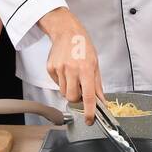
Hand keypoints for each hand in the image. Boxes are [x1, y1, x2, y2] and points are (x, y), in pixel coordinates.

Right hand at [38, 8, 102, 125]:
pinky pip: (57, 84)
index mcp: (86, 69)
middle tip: (80, 89)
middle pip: (72, 98)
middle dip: (77, 98)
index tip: (90, 120)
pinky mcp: (50, 68)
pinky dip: (62, 81)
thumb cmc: (83, 45)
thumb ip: (97, 84)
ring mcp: (59, 69)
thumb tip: (101, 101)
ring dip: (69, 89)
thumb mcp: (95, 63)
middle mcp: (72, 70)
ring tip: (73, 76)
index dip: (90, 111)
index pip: (89, 96)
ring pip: (64, 92)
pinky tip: (65, 70)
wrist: (66, 32)